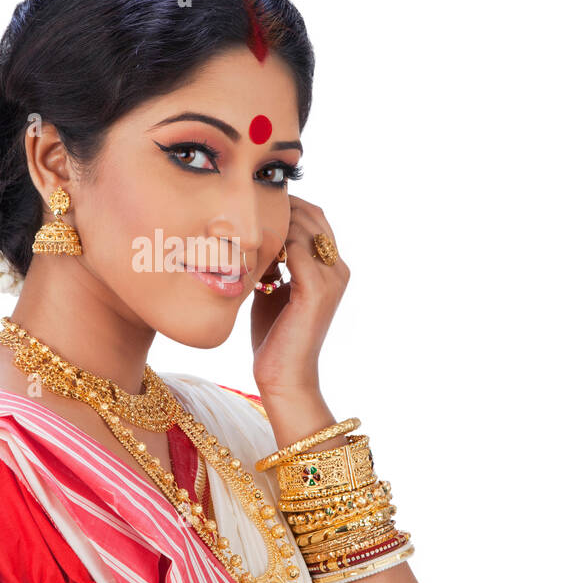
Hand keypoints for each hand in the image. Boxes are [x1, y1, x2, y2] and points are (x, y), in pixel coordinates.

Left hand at [250, 195, 349, 396]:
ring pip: (303, 228)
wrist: (283, 375)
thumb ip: (274, 262)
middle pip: (313, 215)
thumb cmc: (275, 334)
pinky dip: (273, 246)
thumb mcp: (275, 288)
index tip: (252, 209)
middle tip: (244, 214)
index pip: (315, 217)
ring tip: (244, 235)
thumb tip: (254, 236)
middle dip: (280, 209)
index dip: (286, 206)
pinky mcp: (317, 291)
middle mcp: (339, 269)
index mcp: (333, 267)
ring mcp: (331, 279)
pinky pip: (296, 250)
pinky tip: (250, 254)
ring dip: (272, 226)